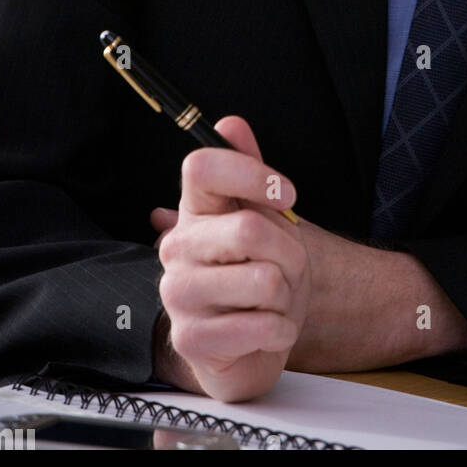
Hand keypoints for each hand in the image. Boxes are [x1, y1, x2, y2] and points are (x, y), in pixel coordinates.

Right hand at [153, 115, 308, 402]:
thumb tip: (230, 123)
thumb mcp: (263, 218)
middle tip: (287, 269)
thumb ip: (249, 171)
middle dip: (290, 253)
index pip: (203, 167)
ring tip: (273, 302)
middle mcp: (176, 248)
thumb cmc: (259, 274)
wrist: (253, 343)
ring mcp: (177, 295)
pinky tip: (267, 330)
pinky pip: (262, 324)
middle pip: (249, 229)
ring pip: (264, 279)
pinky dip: (281, 329)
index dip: (252, 175)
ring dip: (288, 295)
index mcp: (194, 211)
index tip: (286, 196)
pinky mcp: (190, 340)